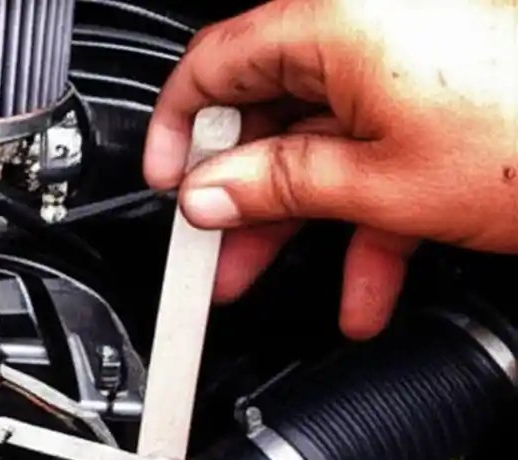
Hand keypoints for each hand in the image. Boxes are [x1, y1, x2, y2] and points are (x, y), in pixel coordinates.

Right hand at [145, 0, 517, 338]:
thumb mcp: (376, 184)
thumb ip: (274, 186)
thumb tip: (207, 193)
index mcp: (334, 22)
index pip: (214, 64)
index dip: (178, 131)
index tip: (169, 184)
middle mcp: (365, 27)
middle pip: (268, 110)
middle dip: (240, 193)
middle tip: (214, 250)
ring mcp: (406, 63)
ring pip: (324, 141)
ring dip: (302, 221)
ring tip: (274, 282)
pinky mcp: (442, 97)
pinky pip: (378, 152)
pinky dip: (365, 216)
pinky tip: (364, 283)